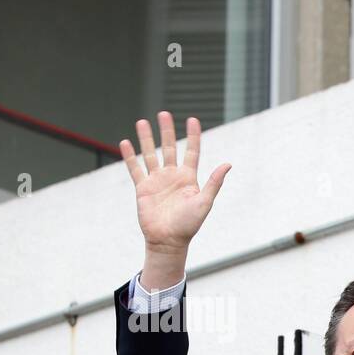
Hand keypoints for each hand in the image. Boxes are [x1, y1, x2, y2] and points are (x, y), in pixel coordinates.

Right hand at [120, 111, 230, 255]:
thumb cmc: (189, 224)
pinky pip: (135, 169)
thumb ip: (214, 182)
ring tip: (142, 122)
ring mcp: (157, 181)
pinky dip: (130, 156)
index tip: (192, 119)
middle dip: (167, 131)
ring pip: (150, 154)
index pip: (192, 152)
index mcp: (189, 179)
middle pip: (170, 148)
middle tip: (164, 114)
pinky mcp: (143, 188)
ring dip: (146, 139)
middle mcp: (172, 177)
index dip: (193, 136)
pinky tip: (126, 143)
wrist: (168, 240)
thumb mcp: (204, 202)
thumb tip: (228, 164)